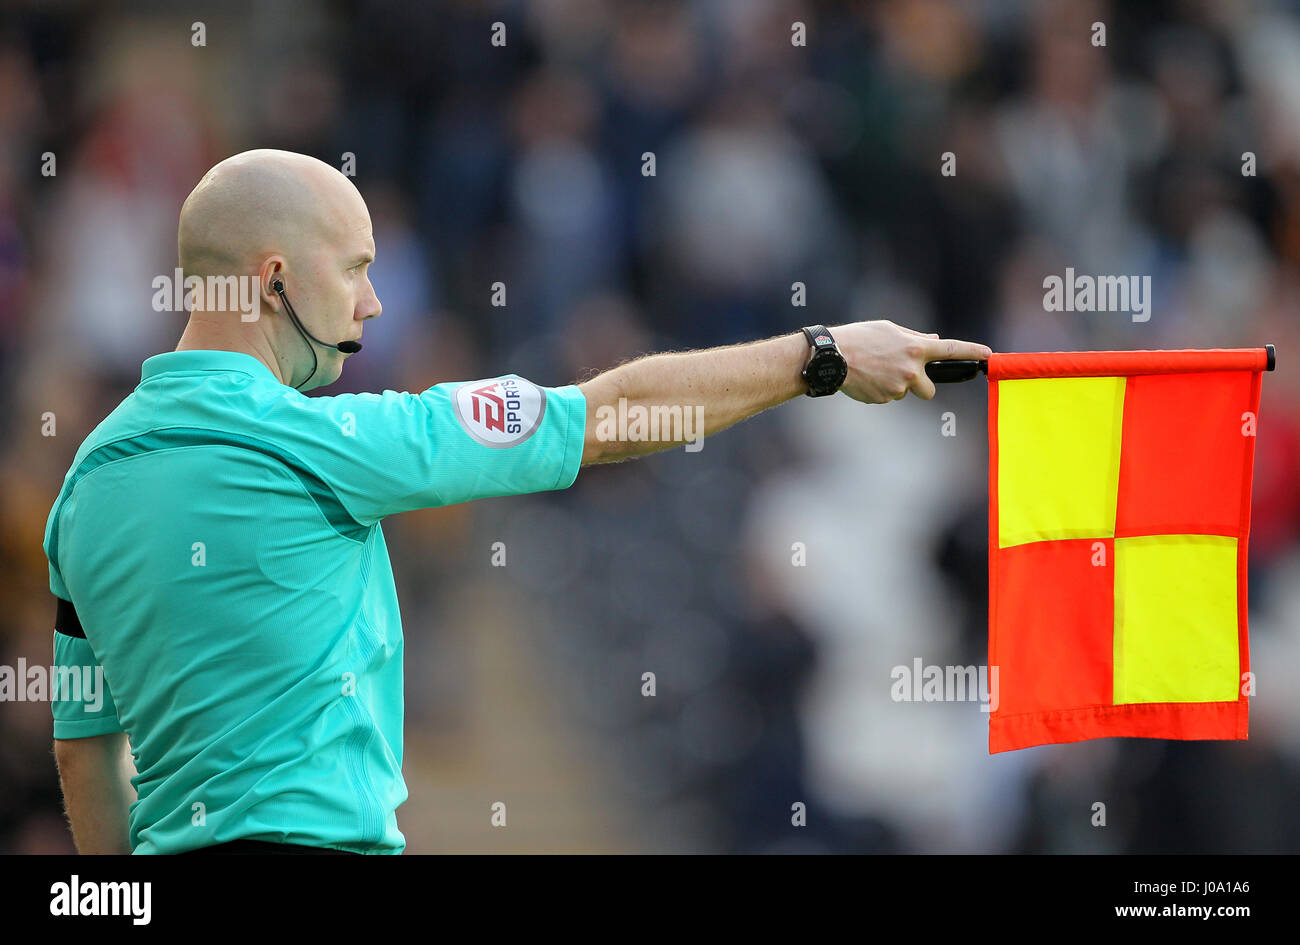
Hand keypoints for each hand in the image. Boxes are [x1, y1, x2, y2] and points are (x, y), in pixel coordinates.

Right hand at [831, 320, 991, 402]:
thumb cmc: (860, 338)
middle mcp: (911, 370)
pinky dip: (879, 390)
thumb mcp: (889, 329)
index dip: (972, 351)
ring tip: (874, 371)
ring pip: (905, 393)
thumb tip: (933, 341)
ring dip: (895, 386)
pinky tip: (866, 379)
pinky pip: (887, 397)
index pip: (951, 350)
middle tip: (904, 376)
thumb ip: (914, 337)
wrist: (833, 357)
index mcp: (915, 348)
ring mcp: (898, 387)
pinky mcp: (883, 399)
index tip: (989, 354)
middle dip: (920, 386)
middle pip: (929, 390)